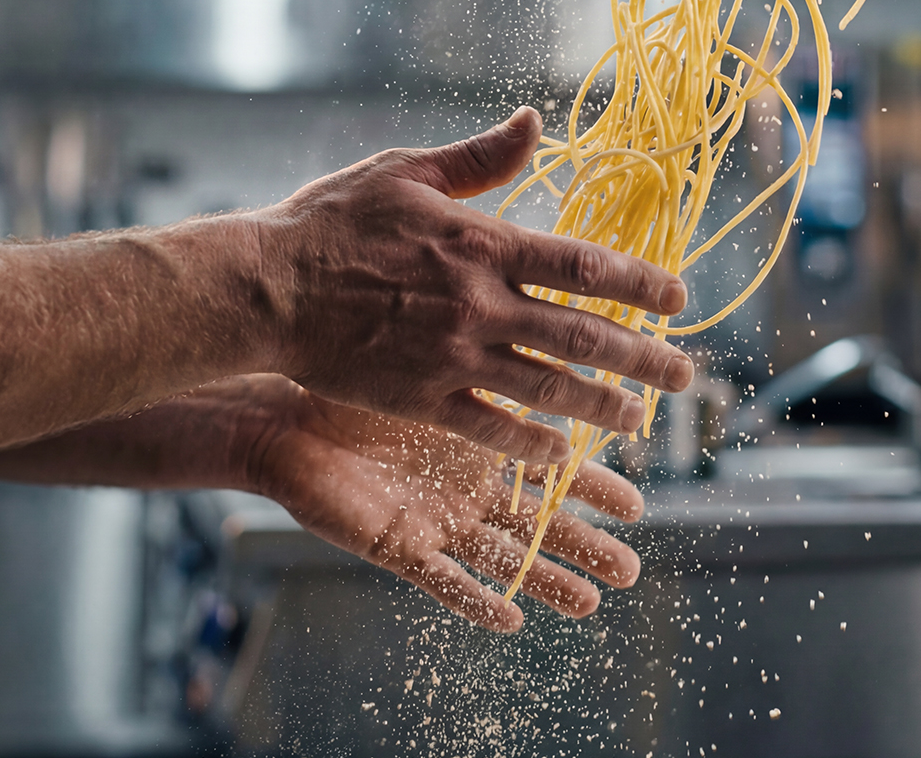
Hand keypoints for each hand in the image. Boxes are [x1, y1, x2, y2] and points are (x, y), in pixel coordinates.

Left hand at [230, 375, 644, 632]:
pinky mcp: (395, 543)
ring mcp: (432, 519)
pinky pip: (440, 579)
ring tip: (592, 604)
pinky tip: (511, 621)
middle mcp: (463, 488)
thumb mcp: (426, 358)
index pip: (551, 470)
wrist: (281, 411)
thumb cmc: (351, 374)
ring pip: (502, 559)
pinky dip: (474, 599)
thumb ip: (480, 347)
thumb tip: (530, 300)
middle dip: (586, 545)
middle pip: (539, 524)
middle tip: (632, 569)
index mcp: (478, 445)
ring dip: (546, 581)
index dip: (593, 490)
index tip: (639, 504)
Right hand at [252, 107, 693, 465]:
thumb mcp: (405, 171)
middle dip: (642, 358)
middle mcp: (479, 304)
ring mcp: (454, 356)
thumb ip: (478, 158)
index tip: (678, 299)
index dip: (639, 284)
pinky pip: (490, 425)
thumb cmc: (330, 222)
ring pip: (548, 387)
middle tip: (685, 376)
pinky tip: (559, 454)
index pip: (582, 265)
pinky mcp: (422, 397)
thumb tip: (534, 122)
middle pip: (583, 334)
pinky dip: (530, 442)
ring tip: (638, 420)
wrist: (265, 288)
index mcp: (481, 244)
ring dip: (601, 406)